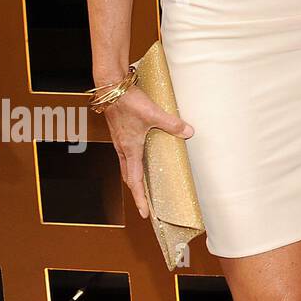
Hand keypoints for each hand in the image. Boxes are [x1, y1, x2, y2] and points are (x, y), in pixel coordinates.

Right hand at [101, 85, 194, 218]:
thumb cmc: (129, 102)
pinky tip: (142, 155)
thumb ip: (172, 124)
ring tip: (144, 184)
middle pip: (129, 176)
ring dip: (135, 176)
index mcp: (130, 149)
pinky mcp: (121, 131)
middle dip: (137, 191)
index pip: (135, 180)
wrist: (110, 88)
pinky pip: (127, 153)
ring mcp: (120, 140)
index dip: (140, 198)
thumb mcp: (153, 114)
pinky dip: (133, 161)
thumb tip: (189, 133)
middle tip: (145, 204)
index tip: (145, 213)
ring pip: (126, 165)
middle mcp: (123, 148)